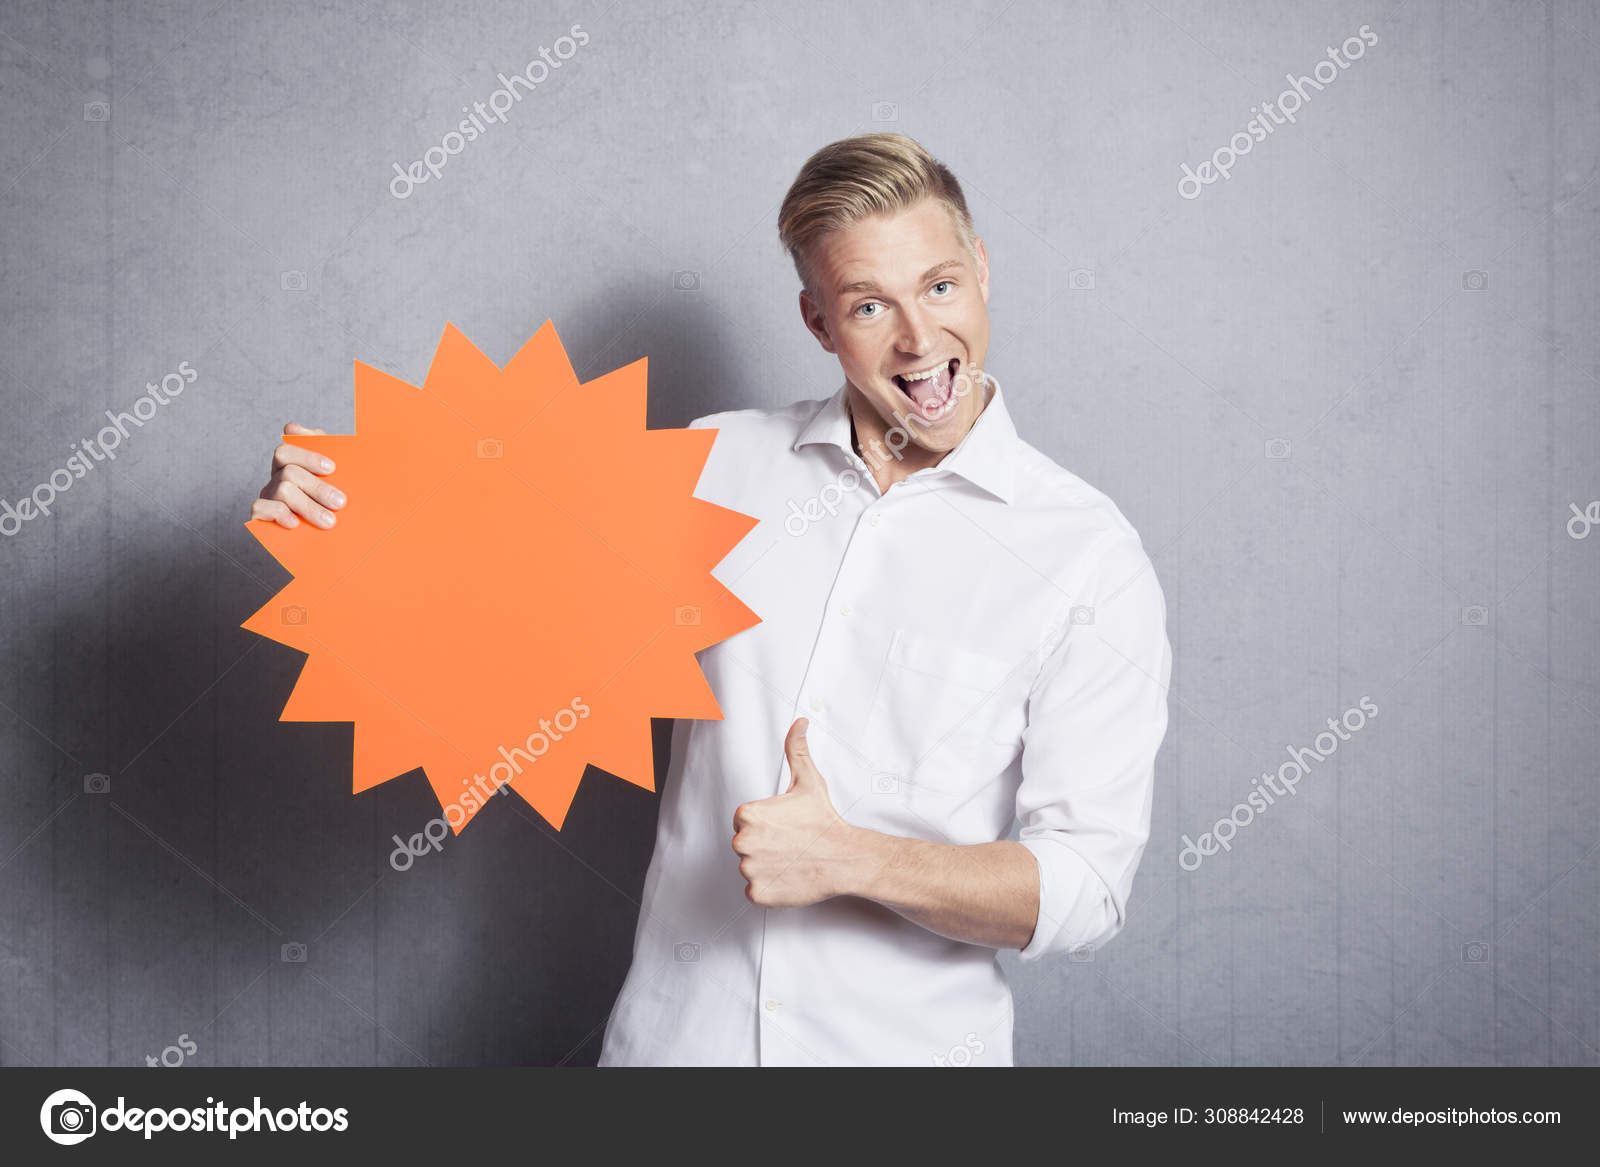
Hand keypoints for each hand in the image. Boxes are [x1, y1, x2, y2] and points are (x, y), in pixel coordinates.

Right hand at [250, 421, 344, 528]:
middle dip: (318, 488)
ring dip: (308, 507)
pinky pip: (259, 508)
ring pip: (282, 491)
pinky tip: (295, 524)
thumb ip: (325, 448)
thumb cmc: (332, 503)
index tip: (332, 469)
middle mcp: (277, 477)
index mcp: (292, 464)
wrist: (331, 541)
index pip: (288, 450)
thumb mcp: (336, 477)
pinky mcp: (260, 515)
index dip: (308, 456)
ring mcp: (268, 495)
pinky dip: (278, 514)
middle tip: (340, 503)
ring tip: (329, 522)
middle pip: (290, 473)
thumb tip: (293, 428)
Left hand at [732, 718, 864, 907]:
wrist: (843, 857)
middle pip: (744, 843)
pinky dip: (769, 886)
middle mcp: (743, 842)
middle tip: (788, 843)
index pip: (744, 821)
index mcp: (748, 815)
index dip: (765, 823)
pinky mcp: (758, 892)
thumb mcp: (808, 780)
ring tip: (790, 859)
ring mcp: (750, 870)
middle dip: (764, 844)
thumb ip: (796, 749)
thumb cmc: (824, 822)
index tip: (783, 826)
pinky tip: (787, 875)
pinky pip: (755, 890)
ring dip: (766, 865)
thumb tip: (799, 724)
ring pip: (749, 867)